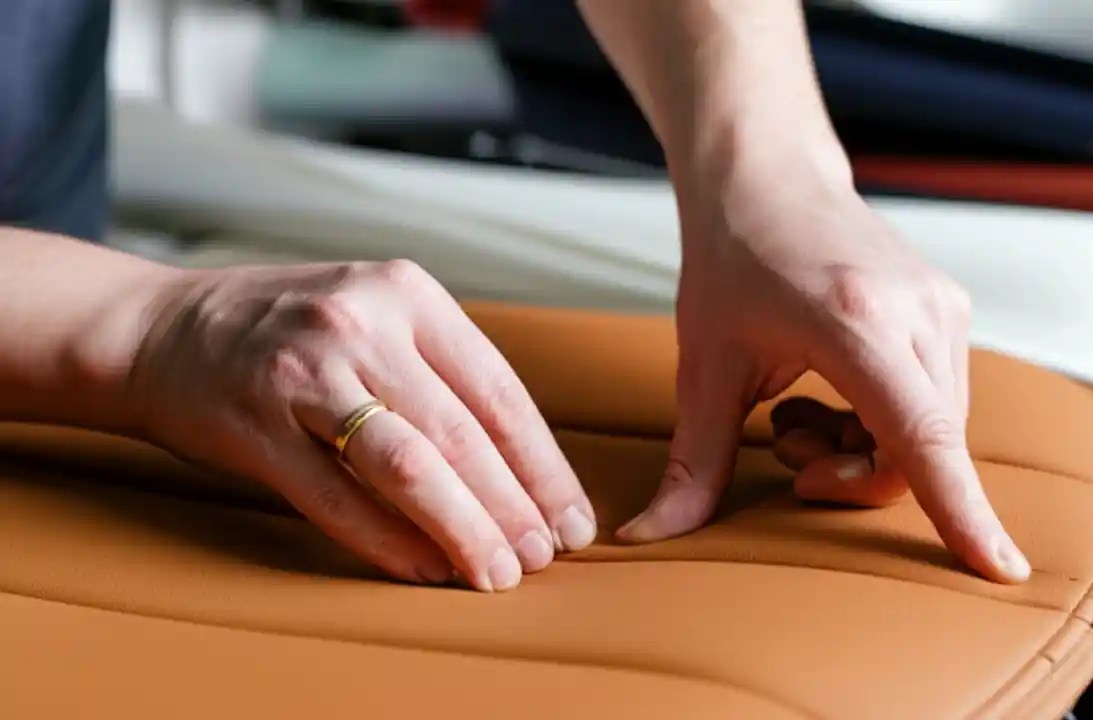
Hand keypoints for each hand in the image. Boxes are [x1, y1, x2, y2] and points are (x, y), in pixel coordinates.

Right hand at [126, 260, 596, 590]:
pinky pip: (334, 499)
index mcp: (405, 294)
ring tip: (495, 573)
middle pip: (461, 434)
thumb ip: (439, 369)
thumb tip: (522, 467)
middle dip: (512, 507)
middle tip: (541, 558)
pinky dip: (386, 541)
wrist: (161, 328)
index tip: (570, 517)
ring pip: (407, 466)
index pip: (499, 390)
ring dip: (462, 529)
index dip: (542, 464)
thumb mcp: (374, 313)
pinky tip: (425, 568)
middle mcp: (359, 324)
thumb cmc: (287, 330)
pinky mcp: (254, 427)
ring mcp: (303, 374)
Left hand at [616, 167, 1029, 583]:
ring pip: (932, 432)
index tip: (1000, 569)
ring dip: (866, 448)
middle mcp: (917, 311)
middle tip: (785, 448)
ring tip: (799, 416)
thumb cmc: (730, 262)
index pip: (920, 435)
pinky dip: (884, 422)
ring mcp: (943, 307)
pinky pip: (935, 402)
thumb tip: (643, 538)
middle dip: (853, 476)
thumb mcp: (703, 366)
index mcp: (855, 322)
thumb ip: (691, 462)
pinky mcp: (950, 310)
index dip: (959, 510)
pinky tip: (831, 395)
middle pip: (919, 450)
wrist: (769, 178)